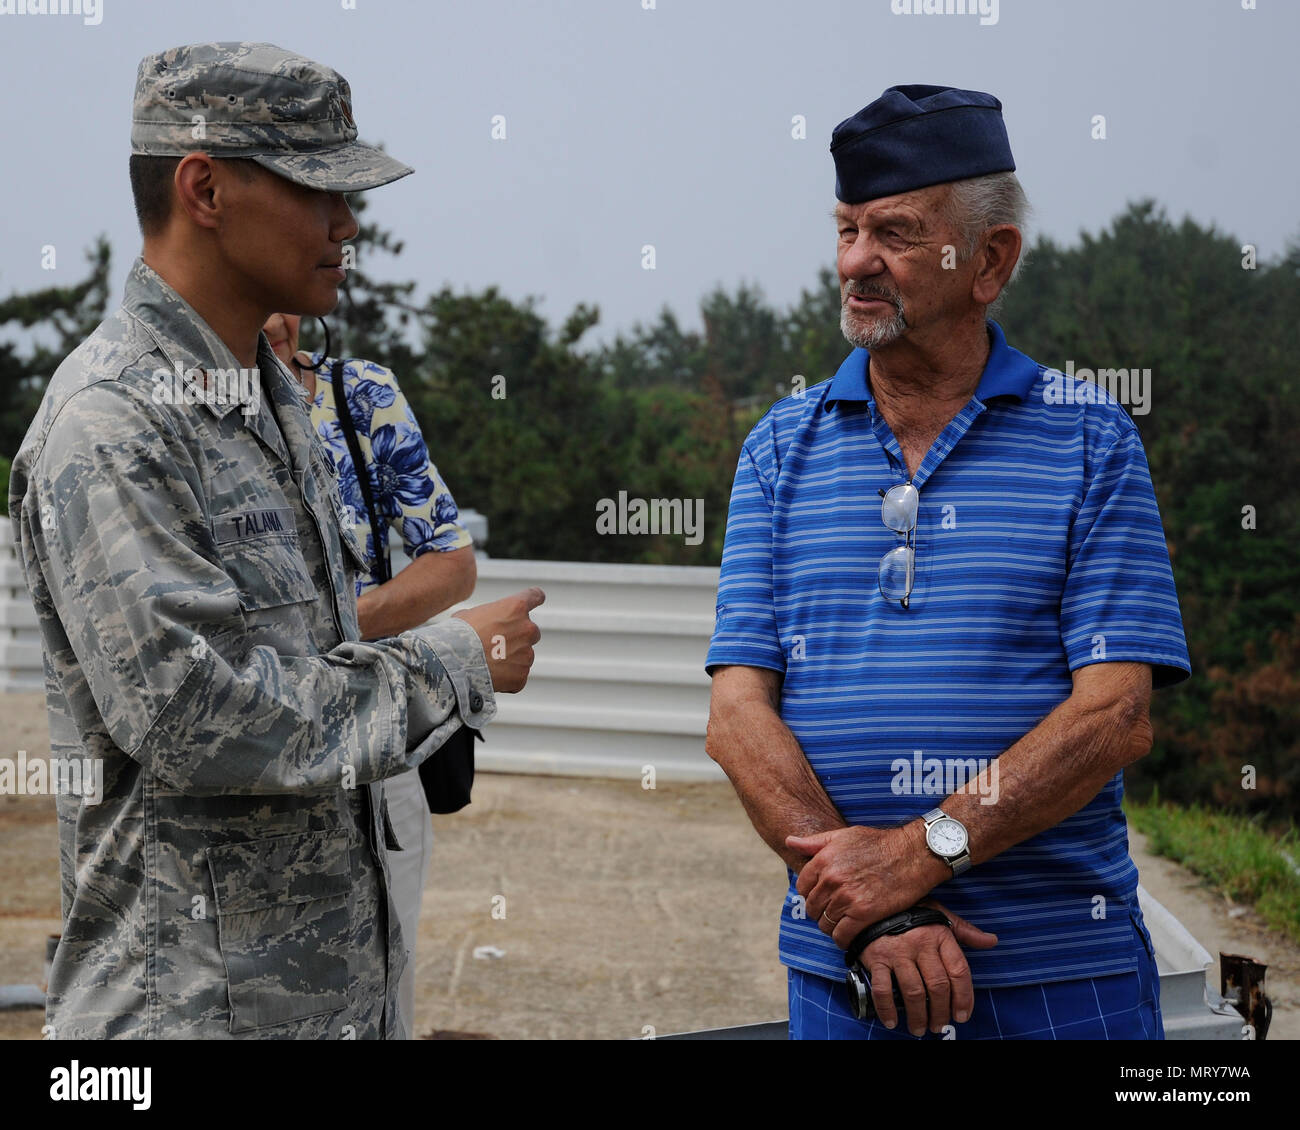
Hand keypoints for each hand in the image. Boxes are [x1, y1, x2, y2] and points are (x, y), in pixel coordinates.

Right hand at [453, 587, 543, 692]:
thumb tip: (483, 623)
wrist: (454, 663)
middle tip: (497, 644)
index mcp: (516, 608)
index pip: (535, 596)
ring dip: (512, 658)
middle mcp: (527, 629)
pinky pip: (518, 675)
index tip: (538, 598)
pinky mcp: (522, 675)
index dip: (535, 597)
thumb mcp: (470, 615)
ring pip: (524, 655)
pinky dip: (508, 677)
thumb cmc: (457, 635)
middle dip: (518, 637)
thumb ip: (487, 616)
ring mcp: (527, 654)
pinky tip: (490, 676)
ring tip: (488, 662)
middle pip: (531, 631)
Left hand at [786, 825, 934, 947]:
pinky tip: (850, 937)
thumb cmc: (880, 843)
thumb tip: (789, 841)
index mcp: (824, 860)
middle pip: (812, 907)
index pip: (802, 887)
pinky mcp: (864, 913)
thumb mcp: (844, 836)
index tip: (821, 897)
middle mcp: (832, 879)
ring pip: (825, 924)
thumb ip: (814, 842)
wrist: (913, 854)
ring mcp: (847, 897)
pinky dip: (843, 940)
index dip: (810, 894)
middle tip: (833, 912)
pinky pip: (842, 936)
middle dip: (820, 911)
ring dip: (832, 926)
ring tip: (843, 923)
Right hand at [856, 900, 996, 1035]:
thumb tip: (992, 941)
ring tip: (919, 1028)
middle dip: (941, 1012)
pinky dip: (887, 1009)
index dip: (964, 998)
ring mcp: (897, 953)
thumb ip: (965, 931)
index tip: (962, 1015)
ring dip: (918, 1016)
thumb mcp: (940, 916)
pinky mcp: (876, 959)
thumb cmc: (911, 913)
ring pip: (913, 992)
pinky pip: (883, 989)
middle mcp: (920, 944)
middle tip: (939, 1025)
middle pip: (938, 986)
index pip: (959, 971)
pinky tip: (892, 1022)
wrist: (873, 903)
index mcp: (940, 935)